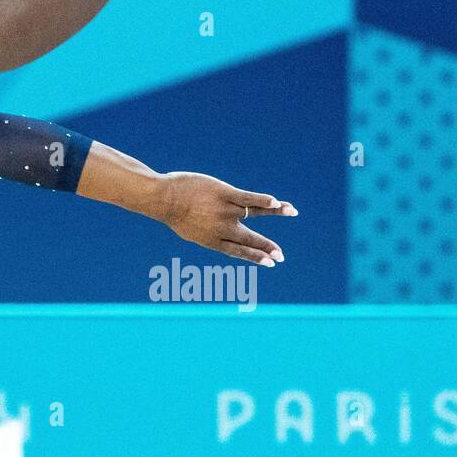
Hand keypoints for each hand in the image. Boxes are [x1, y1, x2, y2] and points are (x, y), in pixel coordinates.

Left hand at [156, 171, 296, 265]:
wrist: (163, 198)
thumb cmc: (173, 213)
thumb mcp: (189, 230)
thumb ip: (206, 234)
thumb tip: (216, 236)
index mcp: (213, 241)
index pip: (240, 252)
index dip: (256, 257)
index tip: (271, 262)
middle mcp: (223, 229)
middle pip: (250, 239)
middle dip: (267, 248)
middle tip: (281, 255)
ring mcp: (225, 211)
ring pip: (255, 213)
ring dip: (276, 211)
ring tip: (292, 211)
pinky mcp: (225, 193)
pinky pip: (249, 198)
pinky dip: (263, 200)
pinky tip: (276, 202)